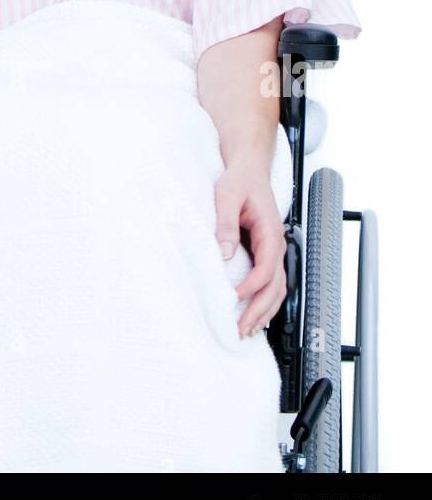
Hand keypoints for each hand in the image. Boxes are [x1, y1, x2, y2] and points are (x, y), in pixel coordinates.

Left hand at [213, 158, 286, 338]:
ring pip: (276, 289)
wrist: (248, 169)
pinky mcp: (264, 252)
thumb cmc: (240, 179)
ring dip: (264, 311)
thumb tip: (224, 253)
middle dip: (260, 309)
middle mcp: (275, 244)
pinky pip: (270, 283)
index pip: (267, 267)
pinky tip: (252, 315)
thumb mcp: (227, 195)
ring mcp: (272, 250)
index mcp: (270, 230)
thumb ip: (225, 223)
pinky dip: (263, 302)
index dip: (253, 285)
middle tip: (241, 328)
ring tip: (247, 330)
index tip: (236, 296)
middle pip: (275, 285)